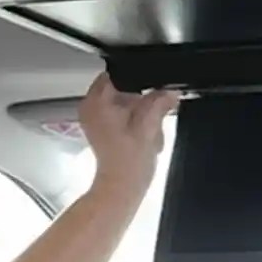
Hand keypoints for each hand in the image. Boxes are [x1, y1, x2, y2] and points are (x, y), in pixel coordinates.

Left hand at [78, 73, 179, 202]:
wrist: (121, 187)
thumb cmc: (128, 162)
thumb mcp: (149, 127)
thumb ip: (159, 103)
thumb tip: (170, 92)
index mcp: (97, 103)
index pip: (118, 74)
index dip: (139, 80)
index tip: (153, 90)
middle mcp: (91, 108)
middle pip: (122, 88)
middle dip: (141, 99)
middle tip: (151, 115)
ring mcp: (94, 119)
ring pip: (124, 101)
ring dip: (140, 111)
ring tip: (147, 128)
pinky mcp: (102, 129)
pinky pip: (122, 114)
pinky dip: (134, 120)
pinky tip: (142, 134)